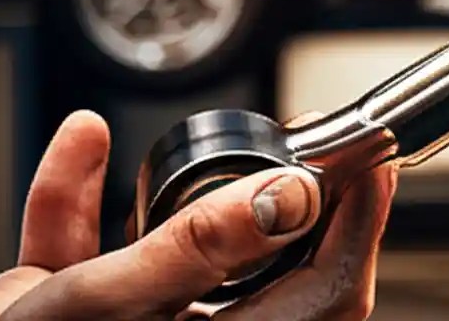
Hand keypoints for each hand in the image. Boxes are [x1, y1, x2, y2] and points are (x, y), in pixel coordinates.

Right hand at [0, 110, 395, 320]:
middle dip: (304, 203)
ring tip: (258, 151)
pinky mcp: (79, 306)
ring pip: (200, 257)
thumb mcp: (113, 302)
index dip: (359, 222)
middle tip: (322, 147)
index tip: (369, 162)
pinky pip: (96, 249)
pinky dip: (80, 200)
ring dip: (207, 198)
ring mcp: (138, 320)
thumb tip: (292, 195)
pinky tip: (80, 144)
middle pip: (283, 270)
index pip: (330, 289)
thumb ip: (199, 246)